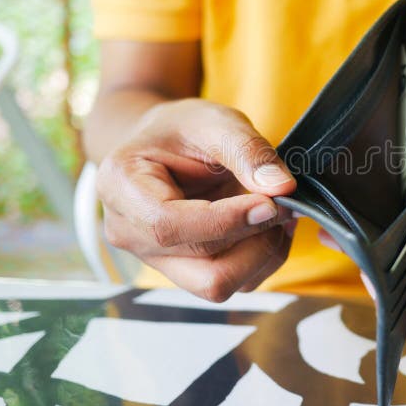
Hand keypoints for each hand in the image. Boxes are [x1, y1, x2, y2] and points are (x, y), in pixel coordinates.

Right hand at [96, 98, 296, 300]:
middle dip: (254, 242)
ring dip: (262, 254)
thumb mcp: (216, 121)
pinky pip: (231, 282)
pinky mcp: (184, 271)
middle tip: (283, 206)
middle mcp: (129, 233)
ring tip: (279, 214)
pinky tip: (267, 226)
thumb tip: (282, 187)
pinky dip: (261, 260)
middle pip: (200, 269)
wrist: (165, 142)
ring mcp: (155, 259)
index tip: (270, 203)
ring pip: (218, 284)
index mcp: (122, 186)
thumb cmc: (182, 129)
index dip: (227, 221)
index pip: (169, 224)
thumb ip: (248, 151)